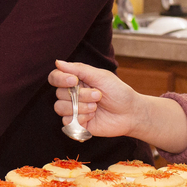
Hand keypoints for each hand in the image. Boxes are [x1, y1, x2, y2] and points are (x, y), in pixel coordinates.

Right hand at [48, 60, 186, 152]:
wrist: (131, 114)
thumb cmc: (118, 92)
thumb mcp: (100, 76)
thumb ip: (79, 69)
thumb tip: (57, 62)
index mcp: (76, 81)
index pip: (55, 77)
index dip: (60, 79)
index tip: (74, 80)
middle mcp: (72, 95)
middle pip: (59, 93)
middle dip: (80, 95)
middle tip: (98, 95)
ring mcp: (74, 110)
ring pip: (60, 108)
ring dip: (80, 107)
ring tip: (96, 107)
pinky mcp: (77, 124)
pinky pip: (66, 122)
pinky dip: (80, 119)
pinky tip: (93, 117)